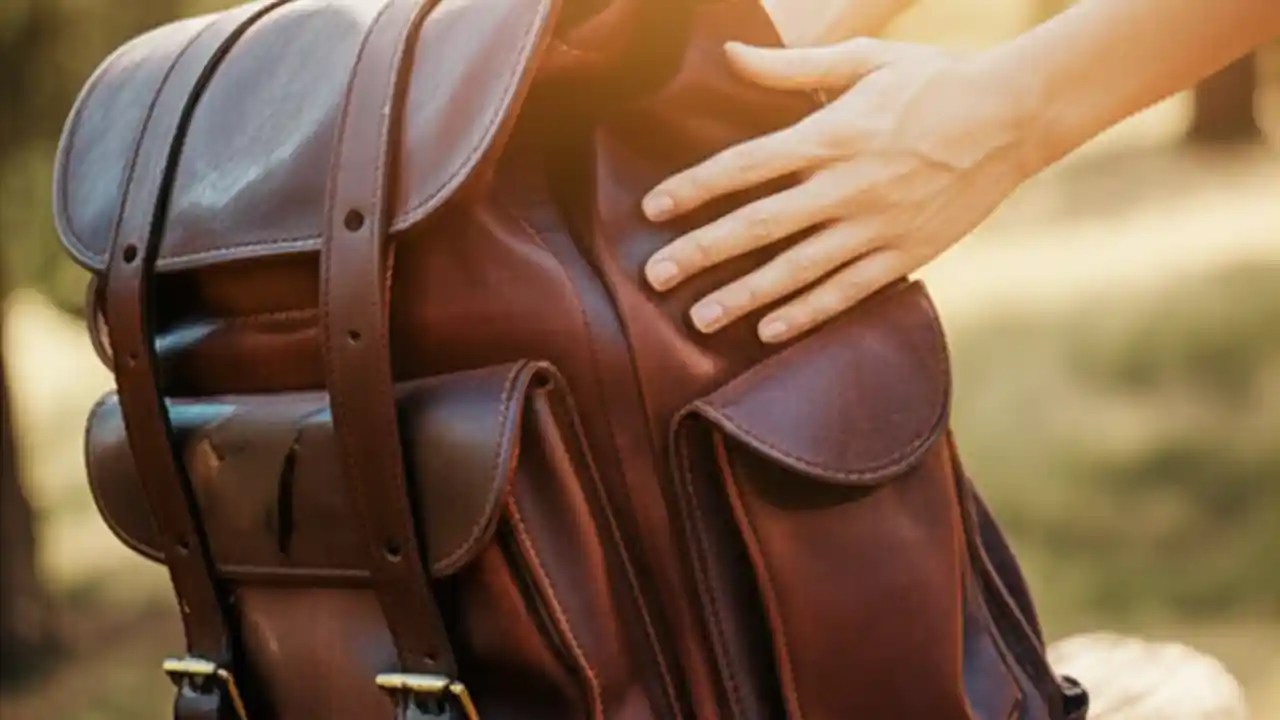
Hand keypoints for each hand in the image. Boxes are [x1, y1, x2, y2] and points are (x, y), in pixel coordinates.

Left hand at [642, 38, 1037, 342]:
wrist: (1014, 116)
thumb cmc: (934, 79)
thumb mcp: (863, 59)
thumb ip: (791, 68)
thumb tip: (731, 55)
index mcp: (829, 135)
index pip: (743, 166)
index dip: (693, 188)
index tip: (652, 209)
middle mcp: (845, 186)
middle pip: (758, 226)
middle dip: (701, 253)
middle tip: (655, 279)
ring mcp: (876, 226)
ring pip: (796, 270)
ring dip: (743, 297)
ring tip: (700, 320)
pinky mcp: (904, 254)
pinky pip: (846, 292)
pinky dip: (806, 313)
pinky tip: (769, 332)